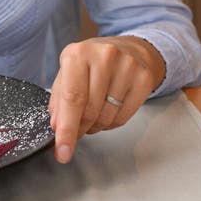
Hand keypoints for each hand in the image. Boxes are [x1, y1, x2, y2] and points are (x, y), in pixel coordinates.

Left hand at [48, 36, 165, 163]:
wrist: (129, 49)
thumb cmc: (93, 63)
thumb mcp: (68, 71)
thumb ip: (59, 98)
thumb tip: (57, 127)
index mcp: (78, 54)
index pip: (71, 98)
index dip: (66, 128)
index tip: (63, 151)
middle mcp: (104, 57)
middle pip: (89, 111)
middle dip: (79, 128)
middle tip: (76, 130)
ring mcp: (127, 67)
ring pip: (106, 117)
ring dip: (95, 126)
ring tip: (93, 114)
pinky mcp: (143, 79)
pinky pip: (123, 118)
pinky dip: (111, 123)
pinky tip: (109, 111)